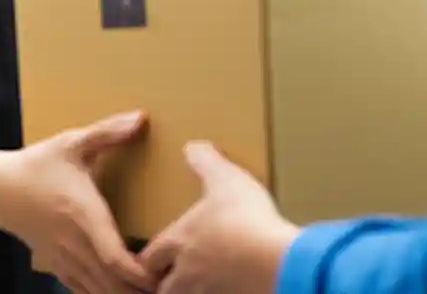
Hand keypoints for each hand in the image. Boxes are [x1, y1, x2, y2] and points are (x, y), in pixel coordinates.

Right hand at [0, 110, 155, 293]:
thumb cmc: (35, 165)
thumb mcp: (72, 142)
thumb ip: (108, 131)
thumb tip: (142, 117)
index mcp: (83, 215)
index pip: (113, 257)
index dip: (139, 272)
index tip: (162, 273)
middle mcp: (74, 243)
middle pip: (110, 283)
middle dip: (139, 289)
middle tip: (168, 286)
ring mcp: (63, 257)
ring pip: (97, 290)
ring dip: (122, 293)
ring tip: (150, 291)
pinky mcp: (55, 263)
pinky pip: (81, 289)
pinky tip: (118, 291)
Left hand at [140, 142, 300, 293]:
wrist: (277, 261)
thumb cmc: (245, 220)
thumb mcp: (226, 179)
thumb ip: (207, 162)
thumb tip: (192, 146)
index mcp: (179, 241)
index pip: (149, 257)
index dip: (150, 258)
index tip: (152, 257)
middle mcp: (187, 273)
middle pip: (163, 288)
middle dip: (165, 282)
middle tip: (172, 275)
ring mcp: (208, 292)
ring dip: (190, 292)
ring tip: (201, 284)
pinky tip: (230, 288)